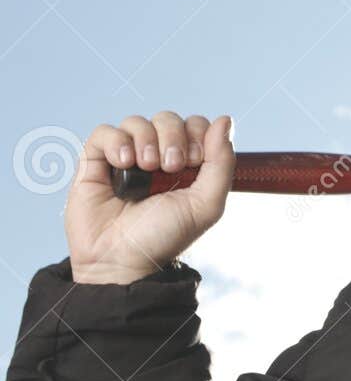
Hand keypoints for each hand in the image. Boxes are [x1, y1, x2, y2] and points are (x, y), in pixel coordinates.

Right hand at [66, 112, 234, 283]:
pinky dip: (117, 141)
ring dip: (146, 138)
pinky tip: (124, 163)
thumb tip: (225, 119)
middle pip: (167, 118)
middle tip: (170, 166)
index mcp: (184, 164)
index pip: (194, 125)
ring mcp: (124, 159)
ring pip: (136, 121)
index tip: (194, 161)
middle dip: (173, 135)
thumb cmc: (164, 237)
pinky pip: (104, 132)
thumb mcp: (206, 203)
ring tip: (147, 167)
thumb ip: (221, 162)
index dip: (197, 133)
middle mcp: (155, 157)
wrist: (122, 261)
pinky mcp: (94, 164)